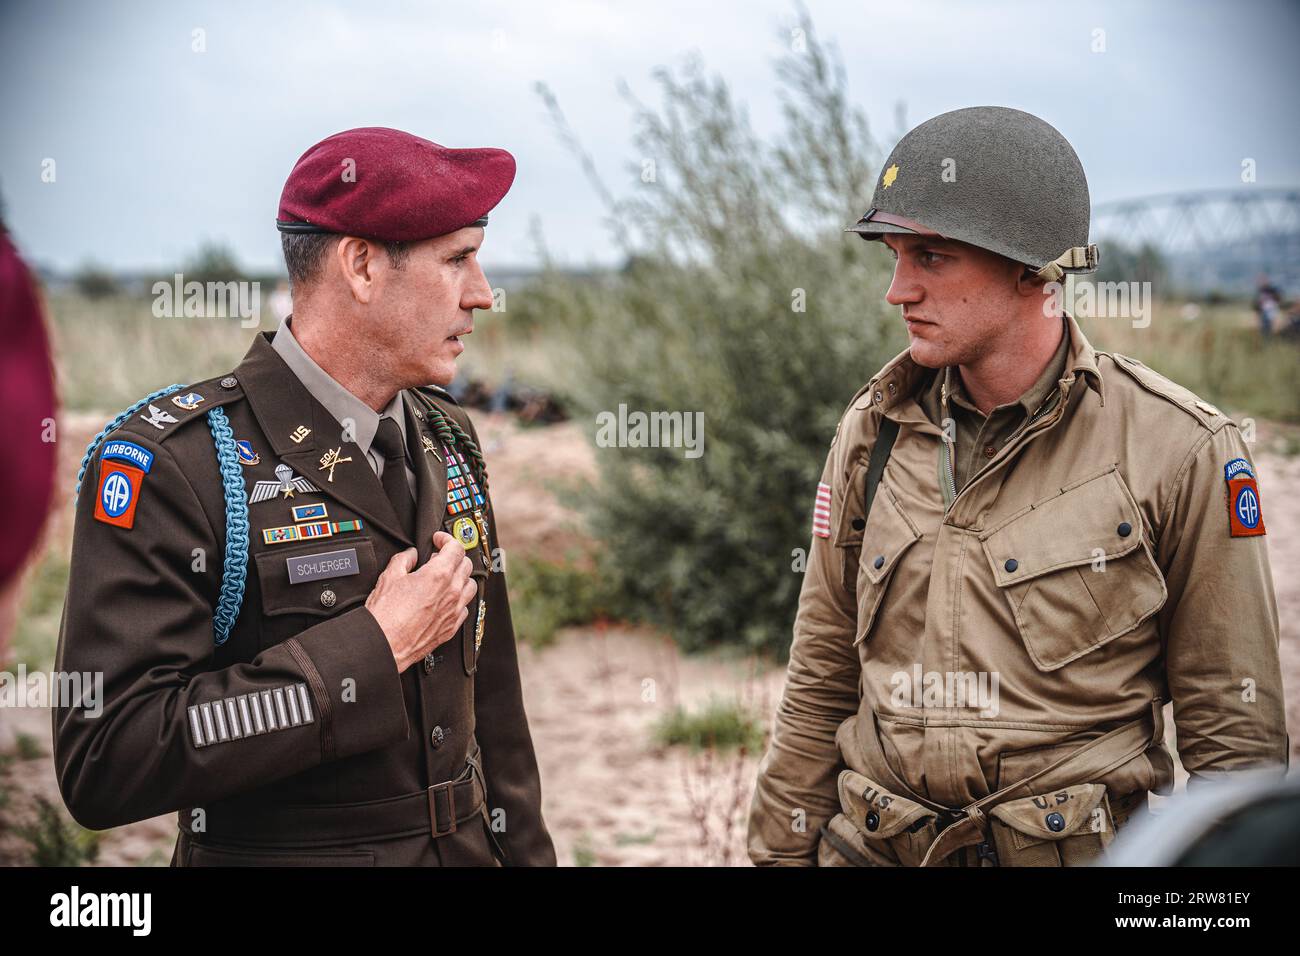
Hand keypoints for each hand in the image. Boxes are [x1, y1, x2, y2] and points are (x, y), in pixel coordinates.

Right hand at [366, 531, 477, 671]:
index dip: (446, 539)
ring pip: (470, 586)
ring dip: (460, 578)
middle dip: (453, 557)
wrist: (385, 645)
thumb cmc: (385, 616)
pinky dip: (458, 600)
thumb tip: (410, 555)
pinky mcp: (452, 627)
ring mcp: (454, 611)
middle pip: (466, 565)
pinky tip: (445, 600)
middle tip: (438, 558)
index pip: (456, 548)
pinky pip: (464, 608)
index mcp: (438, 575)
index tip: (438, 540)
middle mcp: (451, 592)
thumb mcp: (389, 577)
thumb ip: (403, 560)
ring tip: (445, 578)